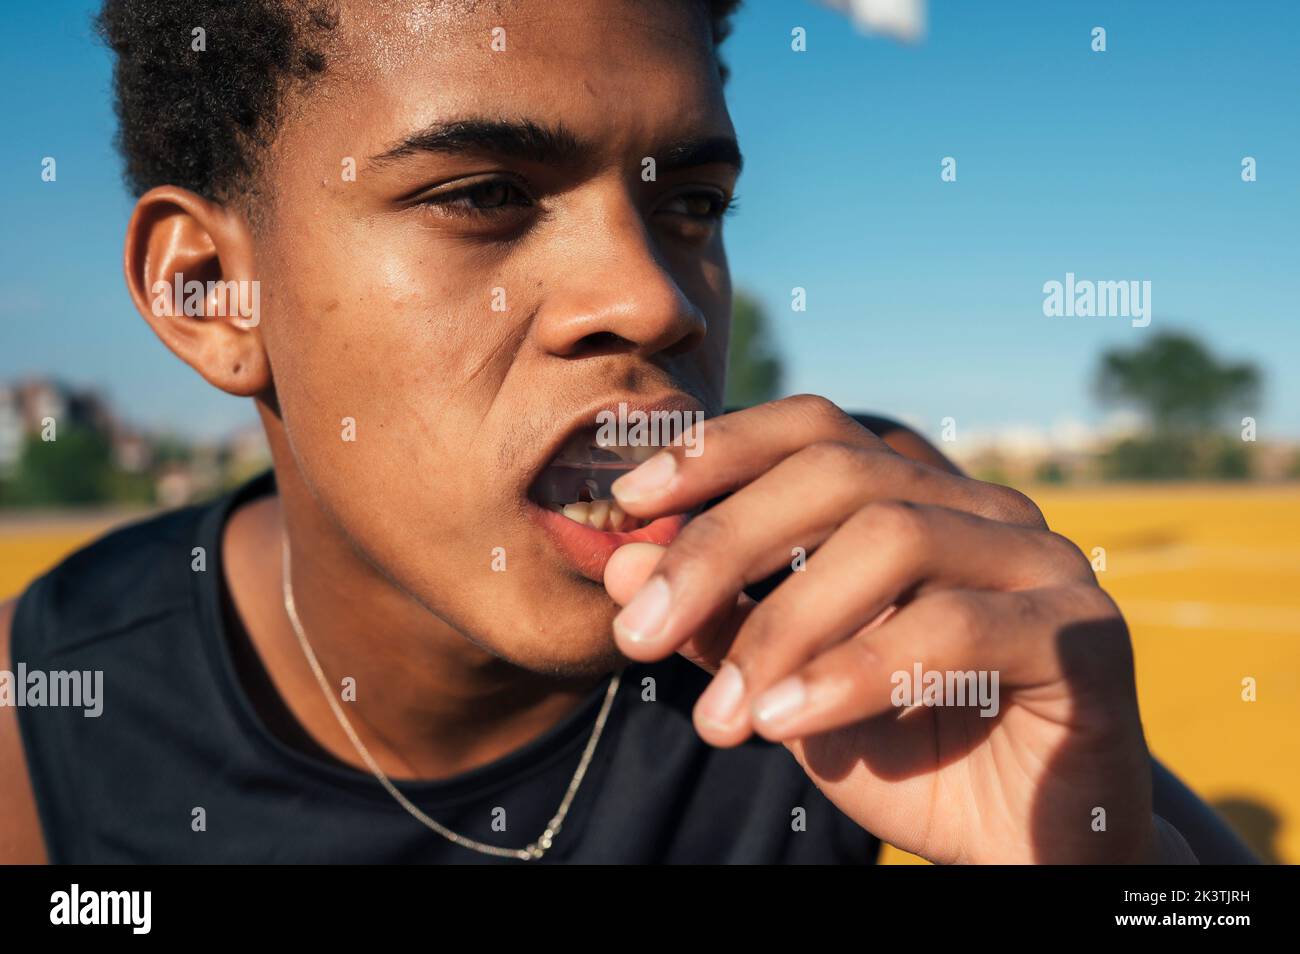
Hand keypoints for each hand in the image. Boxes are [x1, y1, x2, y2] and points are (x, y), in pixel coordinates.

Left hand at [603, 395, 1156, 863]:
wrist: (1027, 854)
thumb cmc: (911, 757)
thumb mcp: (789, 690)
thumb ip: (719, 625)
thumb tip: (624, 561)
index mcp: (918, 502)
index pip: (815, 431)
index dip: (720, 450)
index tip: (629, 501)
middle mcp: (981, 512)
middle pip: (839, 472)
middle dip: (723, 547)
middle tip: (640, 631)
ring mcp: (1040, 562)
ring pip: (891, 538)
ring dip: (781, 626)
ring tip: (722, 719)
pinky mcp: (1081, 633)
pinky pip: (951, 626)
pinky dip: (851, 672)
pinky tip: (786, 724)